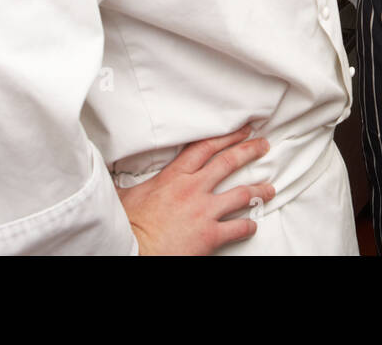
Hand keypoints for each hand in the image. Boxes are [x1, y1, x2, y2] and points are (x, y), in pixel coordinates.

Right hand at [116, 125, 274, 254]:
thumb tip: (111, 172)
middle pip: (228, 162)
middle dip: (249, 151)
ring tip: (270, 188)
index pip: (205, 148)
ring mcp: (204, 211)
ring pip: (242, 193)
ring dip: (259, 190)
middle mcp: (193, 189)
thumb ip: (126, 182)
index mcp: (173, 177)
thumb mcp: (123, 196)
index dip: (227, 137)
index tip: (242, 130)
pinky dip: (249, 226)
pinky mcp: (210, 234)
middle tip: (263, 145)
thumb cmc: (126, 227)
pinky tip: (253, 225)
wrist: (131, 251)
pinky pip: (238, 228)